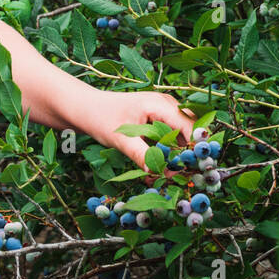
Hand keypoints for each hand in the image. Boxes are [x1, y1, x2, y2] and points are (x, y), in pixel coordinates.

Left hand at [77, 89, 195, 172]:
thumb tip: (157, 173)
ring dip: (176, 153)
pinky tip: (158, 166)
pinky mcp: (159, 117)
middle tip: (175, 174)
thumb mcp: (121, 140)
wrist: (86, 108)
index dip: (192, 147)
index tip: (187, 169)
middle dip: (186, 152)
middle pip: (189, 129)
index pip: (187, 126)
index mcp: (159, 104)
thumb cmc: (101, 118)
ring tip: (165, 173)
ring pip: (182, 133)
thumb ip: (141, 155)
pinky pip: (172, 133)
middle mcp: (165, 104)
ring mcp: (163, 109)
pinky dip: (168, 149)